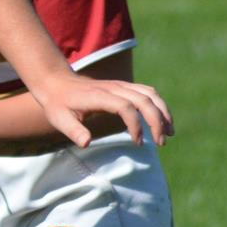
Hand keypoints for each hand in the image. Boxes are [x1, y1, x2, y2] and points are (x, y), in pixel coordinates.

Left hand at [28, 72, 171, 147]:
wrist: (57, 83)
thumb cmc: (58, 104)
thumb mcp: (59, 119)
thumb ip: (73, 131)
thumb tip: (86, 143)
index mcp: (99, 96)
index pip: (126, 107)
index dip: (136, 124)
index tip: (137, 143)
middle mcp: (114, 87)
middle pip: (144, 99)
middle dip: (157, 121)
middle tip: (160, 143)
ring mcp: (120, 85)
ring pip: (150, 94)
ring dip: (163, 112)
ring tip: (169, 133)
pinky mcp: (124, 86)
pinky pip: (147, 92)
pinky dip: (159, 105)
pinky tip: (163, 121)